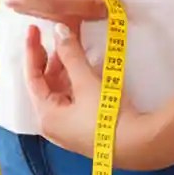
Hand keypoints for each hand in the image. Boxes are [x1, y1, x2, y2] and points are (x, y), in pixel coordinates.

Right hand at [0, 0, 105, 23]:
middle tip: (111, 2)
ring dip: (80, 10)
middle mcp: (19, 1)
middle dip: (87, 10)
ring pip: (58, 17)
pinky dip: (70, 9)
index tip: (111, 4)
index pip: (61, 1)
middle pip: (61, 13)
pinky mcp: (25, 9)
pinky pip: (53, 14)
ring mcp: (20, 8)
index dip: (87, 4)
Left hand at [22, 24, 173, 170]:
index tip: (33, 30)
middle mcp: (55, 125)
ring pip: (64, 90)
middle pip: (48, 84)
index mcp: (46, 116)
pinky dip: (80, 80)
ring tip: (76, 46)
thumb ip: (70, 54)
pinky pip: (77, 98)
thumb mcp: (85, 81)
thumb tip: (59, 30)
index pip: (32, 77)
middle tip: (59, 35)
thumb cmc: (106, 114)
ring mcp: (71, 128)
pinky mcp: (88, 127)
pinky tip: (91, 65)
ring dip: (69, 67)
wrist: (140, 145)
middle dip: (54, 58)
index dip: (33, 51)